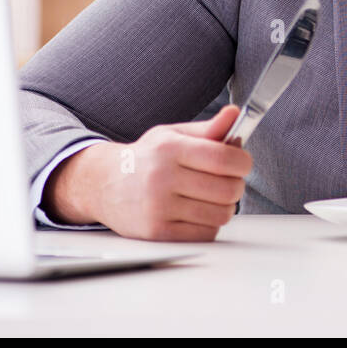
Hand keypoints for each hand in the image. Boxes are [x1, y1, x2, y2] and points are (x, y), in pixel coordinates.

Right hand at [46, 104, 251, 240]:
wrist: (103, 184)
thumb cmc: (146, 158)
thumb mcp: (173, 135)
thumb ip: (208, 129)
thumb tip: (235, 114)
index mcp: (170, 148)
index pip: (224, 158)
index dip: (243, 162)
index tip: (242, 163)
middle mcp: (162, 177)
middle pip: (228, 189)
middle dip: (236, 185)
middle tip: (227, 181)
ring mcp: (158, 207)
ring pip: (221, 214)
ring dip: (224, 207)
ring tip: (211, 197)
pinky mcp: (157, 233)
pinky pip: (206, 233)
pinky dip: (209, 224)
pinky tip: (197, 212)